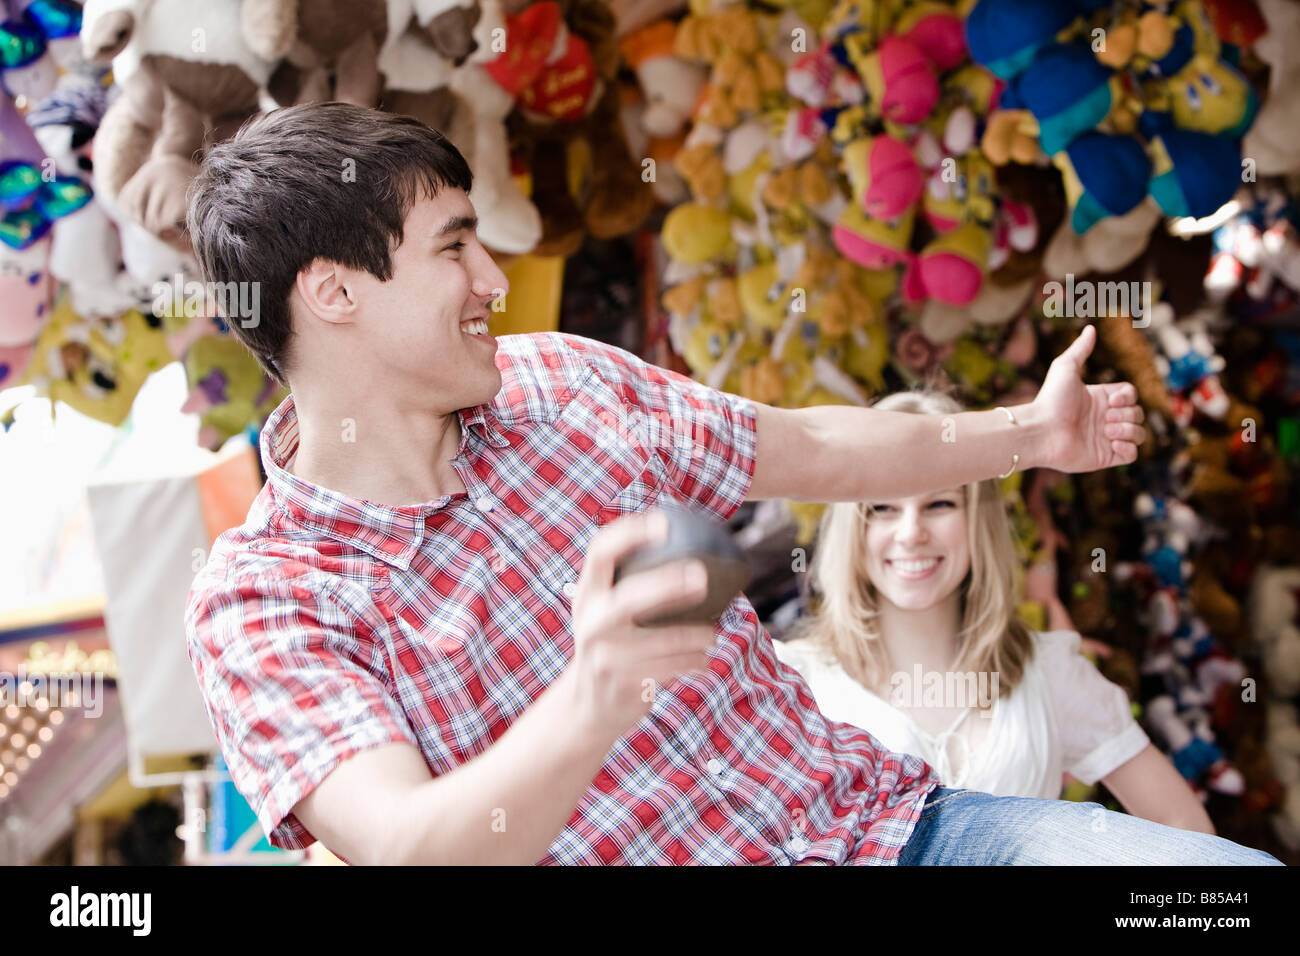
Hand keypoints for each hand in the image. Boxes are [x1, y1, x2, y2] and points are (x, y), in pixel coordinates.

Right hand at [567, 510, 719, 739]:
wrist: (586, 706)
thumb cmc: (609, 644)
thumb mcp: (601, 611)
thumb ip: (626, 583)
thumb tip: (686, 546)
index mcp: (587, 595)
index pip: (600, 552)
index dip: (629, 532)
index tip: (663, 522)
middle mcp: (592, 623)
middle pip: (631, 597)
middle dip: (668, 584)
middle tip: (701, 576)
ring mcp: (606, 656)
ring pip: (665, 639)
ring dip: (698, 635)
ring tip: (712, 634)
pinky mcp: (625, 683)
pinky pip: (673, 667)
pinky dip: (696, 662)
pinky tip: (704, 660)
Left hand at [1030, 325, 1145, 472]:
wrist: (1040, 431)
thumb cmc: (1050, 400)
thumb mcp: (1065, 367)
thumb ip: (1080, 349)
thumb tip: (1090, 327)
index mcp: (1100, 399)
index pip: (1131, 395)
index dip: (1127, 397)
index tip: (1109, 400)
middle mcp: (1105, 418)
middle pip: (1138, 413)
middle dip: (1126, 414)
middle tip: (1104, 418)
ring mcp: (1106, 439)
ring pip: (1138, 433)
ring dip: (1128, 430)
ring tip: (1107, 431)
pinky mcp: (1106, 457)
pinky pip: (1132, 454)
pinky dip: (1128, 448)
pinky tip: (1111, 443)